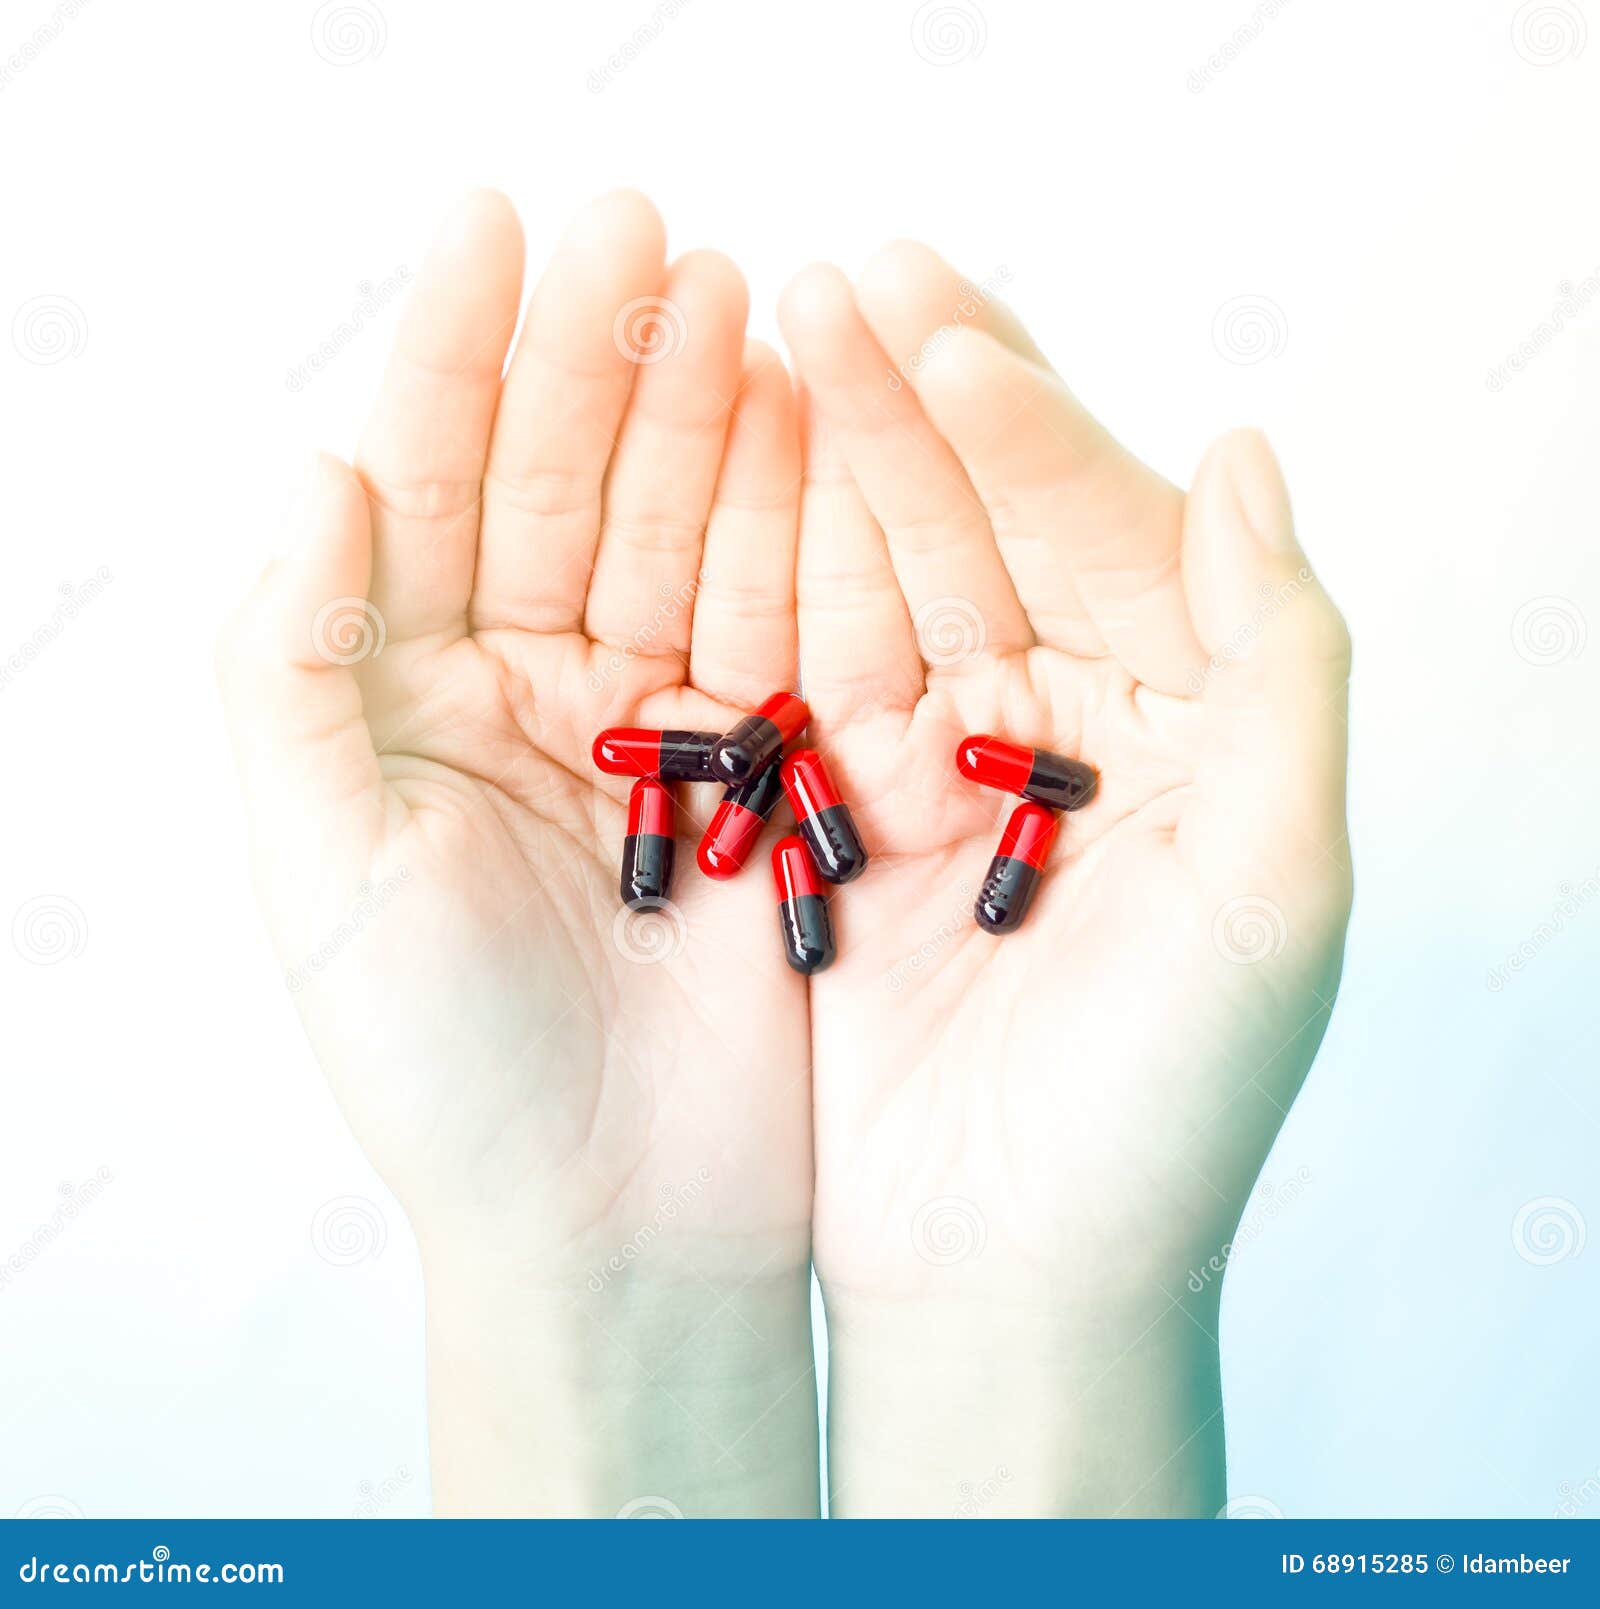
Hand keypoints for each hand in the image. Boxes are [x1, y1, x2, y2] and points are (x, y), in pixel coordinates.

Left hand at [219, 192, 816, 1515]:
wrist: (619, 1222)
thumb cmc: (447, 1068)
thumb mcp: (322, 866)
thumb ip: (293, 667)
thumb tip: (312, 476)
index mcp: (405, 701)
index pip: (423, 491)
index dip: (455, 356)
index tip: (496, 227)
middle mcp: (528, 695)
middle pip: (558, 486)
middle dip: (594, 354)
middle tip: (642, 228)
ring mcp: (656, 728)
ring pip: (675, 532)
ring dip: (703, 412)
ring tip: (737, 291)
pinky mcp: (766, 774)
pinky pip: (777, 619)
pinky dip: (794, 522)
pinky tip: (807, 422)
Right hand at [779, 244, 1351, 1515]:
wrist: (1009, 1276)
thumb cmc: (1166, 1107)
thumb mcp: (1276, 886)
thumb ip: (1284, 663)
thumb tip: (1252, 455)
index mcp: (1181, 722)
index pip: (1105, 534)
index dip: (1028, 426)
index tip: (939, 328)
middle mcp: (1062, 725)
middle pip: (984, 528)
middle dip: (912, 405)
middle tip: (832, 284)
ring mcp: (941, 765)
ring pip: (881, 578)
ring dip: (826, 464)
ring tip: (762, 338)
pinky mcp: (838, 817)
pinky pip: (799, 672)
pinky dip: (762, 577)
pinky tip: (719, 481)